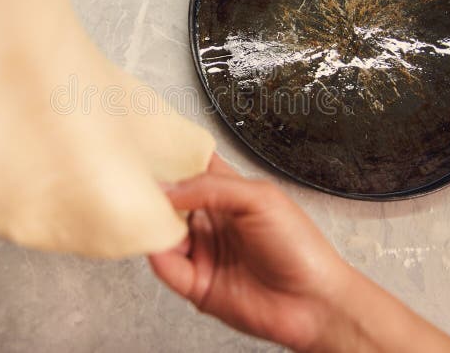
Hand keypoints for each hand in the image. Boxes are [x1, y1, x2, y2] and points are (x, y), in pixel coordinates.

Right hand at [148, 155, 351, 351]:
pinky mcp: (197, 284)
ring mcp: (204, 252)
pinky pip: (168, 268)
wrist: (314, 303)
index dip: (172, 158)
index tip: (148, 147)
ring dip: (153, 224)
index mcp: (230, 194)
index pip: (193, 168)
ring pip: (164, 233)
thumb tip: (170, 187)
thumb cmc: (301, 248)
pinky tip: (160, 247)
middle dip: (154, 191)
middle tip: (134, 181)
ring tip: (145, 214)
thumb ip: (212, 188)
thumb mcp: (260, 199)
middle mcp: (213, 221)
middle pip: (171, 200)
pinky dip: (159, 257)